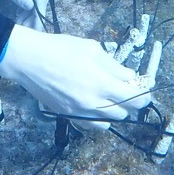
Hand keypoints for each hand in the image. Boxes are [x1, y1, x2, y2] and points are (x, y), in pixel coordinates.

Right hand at [0, 26, 152, 128]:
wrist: (29, 60)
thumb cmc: (60, 49)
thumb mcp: (92, 49)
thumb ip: (114, 66)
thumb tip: (130, 77)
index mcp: (101, 84)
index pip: (135, 99)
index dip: (144, 96)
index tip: (144, 90)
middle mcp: (92, 103)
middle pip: (124, 113)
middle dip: (128, 102)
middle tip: (123, 89)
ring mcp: (79, 112)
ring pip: (108, 123)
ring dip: (113, 111)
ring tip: (107, 96)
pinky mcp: (68, 116)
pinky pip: (91, 125)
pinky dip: (97, 118)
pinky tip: (92, 103)